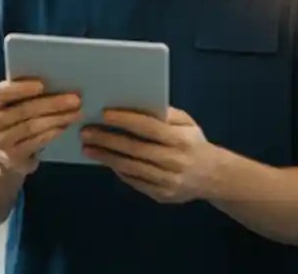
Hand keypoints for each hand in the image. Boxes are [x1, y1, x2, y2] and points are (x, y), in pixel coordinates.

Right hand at [0, 79, 81, 174]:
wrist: (5, 155)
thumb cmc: (16, 120)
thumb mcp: (15, 105)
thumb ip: (27, 93)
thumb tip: (58, 80)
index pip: (2, 92)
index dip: (21, 88)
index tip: (42, 84)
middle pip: (23, 110)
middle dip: (52, 103)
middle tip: (75, 99)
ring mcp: (1, 142)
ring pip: (32, 126)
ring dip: (57, 118)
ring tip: (77, 112)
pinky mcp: (13, 157)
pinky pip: (36, 142)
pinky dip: (52, 133)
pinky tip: (65, 126)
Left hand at [80, 107, 220, 203]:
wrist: (212, 176)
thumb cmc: (193, 142)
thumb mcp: (186, 123)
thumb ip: (164, 113)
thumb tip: (136, 103)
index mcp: (182, 140)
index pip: (149, 128)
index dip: (126, 120)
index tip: (103, 113)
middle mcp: (175, 161)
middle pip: (135, 149)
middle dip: (107, 139)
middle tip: (85, 131)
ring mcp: (168, 181)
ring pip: (131, 167)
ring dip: (106, 157)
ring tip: (87, 147)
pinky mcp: (162, 195)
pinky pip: (134, 181)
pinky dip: (117, 170)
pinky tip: (104, 160)